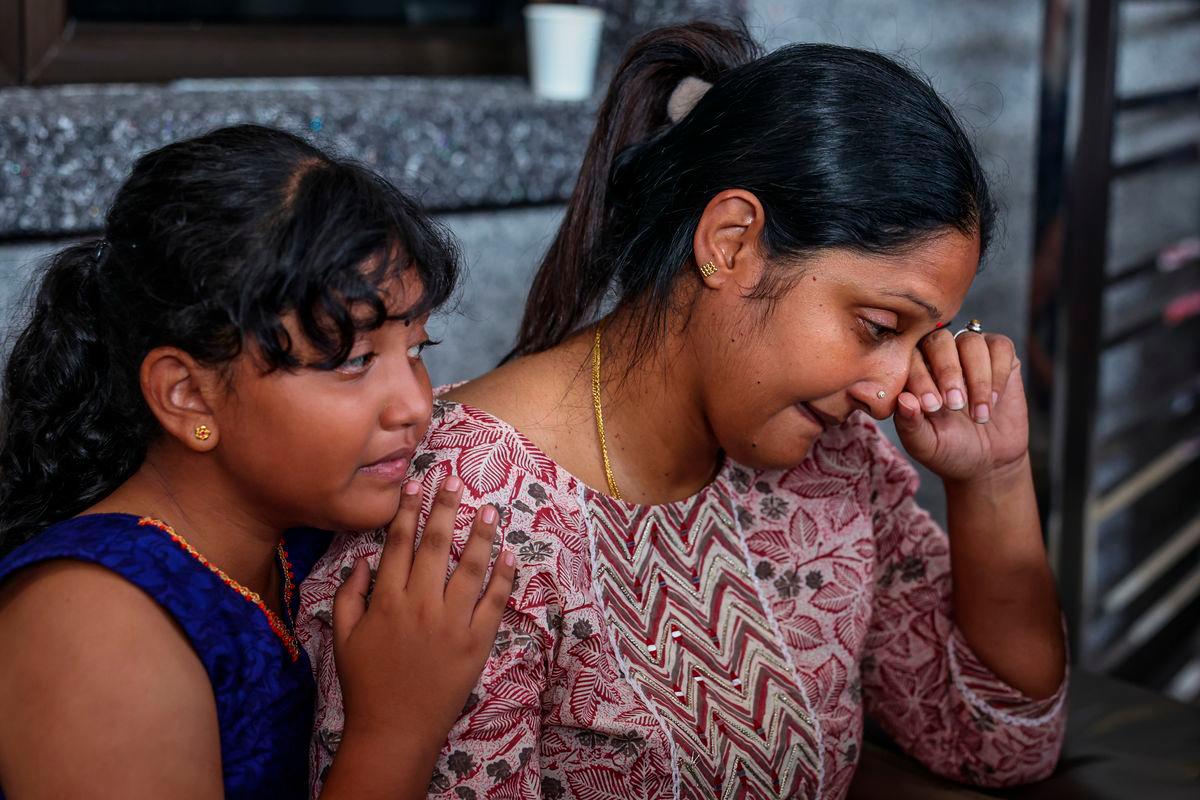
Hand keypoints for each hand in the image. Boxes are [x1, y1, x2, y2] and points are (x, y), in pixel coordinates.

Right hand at [331, 474, 515, 755]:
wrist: (395, 730)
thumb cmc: (366, 684)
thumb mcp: (342, 638)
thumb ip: (349, 595)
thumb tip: (364, 559)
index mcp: (387, 600)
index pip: (398, 543)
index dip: (408, 510)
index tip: (416, 484)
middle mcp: (421, 604)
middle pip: (436, 545)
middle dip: (445, 507)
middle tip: (454, 480)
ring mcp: (452, 622)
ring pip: (470, 567)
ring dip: (481, 534)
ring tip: (489, 508)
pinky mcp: (476, 642)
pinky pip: (494, 602)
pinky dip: (503, 576)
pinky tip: (510, 554)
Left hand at [892, 326, 1028, 482]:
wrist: (989, 461)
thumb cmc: (949, 448)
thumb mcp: (924, 444)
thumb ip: (909, 423)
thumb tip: (903, 399)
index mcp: (914, 372)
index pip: (910, 357)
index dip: (920, 378)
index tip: (932, 407)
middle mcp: (939, 356)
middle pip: (939, 340)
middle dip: (948, 372)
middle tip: (955, 406)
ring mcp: (970, 353)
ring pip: (971, 341)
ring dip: (977, 379)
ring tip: (979, 414)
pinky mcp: (1001, 356)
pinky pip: (1000, 346)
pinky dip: (998, 373)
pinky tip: (994, 401)